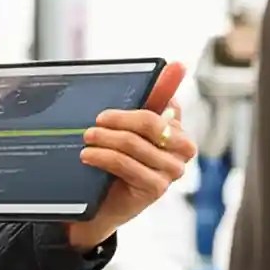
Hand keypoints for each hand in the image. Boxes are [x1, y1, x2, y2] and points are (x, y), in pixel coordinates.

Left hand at [66, 62, 197, 251]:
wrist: (102, 204)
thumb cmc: (114, 160)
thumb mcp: (126, 128)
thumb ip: (147, 99)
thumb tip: (175, 65)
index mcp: (177, 129)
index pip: (168, 104)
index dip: (151, 95)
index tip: (134, 89)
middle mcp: (182, 150)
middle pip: (151, 122)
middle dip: (119, 118)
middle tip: (97, 120)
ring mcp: (171, 171)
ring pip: (134, 144)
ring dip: (105, 139)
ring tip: (87, 138)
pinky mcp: (156, 189)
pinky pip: (127, 164)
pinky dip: (103, 157)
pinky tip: (88, 155)